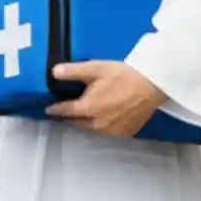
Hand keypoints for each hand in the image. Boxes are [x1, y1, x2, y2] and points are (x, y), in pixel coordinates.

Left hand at [44, 60, 166, 136]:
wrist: (152, 85)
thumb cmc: (124, 75)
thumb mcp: (95, 68)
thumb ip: (73, 71)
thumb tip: (54, 72)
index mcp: (88, 108)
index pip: (65, 111)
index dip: (55, 110)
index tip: (48, 110)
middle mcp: (98, 123)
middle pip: (78, 122)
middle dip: (70, 116)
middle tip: (66, 111)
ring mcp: (113, 130)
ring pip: (92, 128)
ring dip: (86, 121)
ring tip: (85, 113)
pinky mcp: (126, 132)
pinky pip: (108, 131)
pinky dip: (103, 125)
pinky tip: (104, 117)